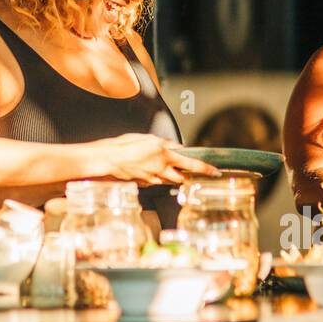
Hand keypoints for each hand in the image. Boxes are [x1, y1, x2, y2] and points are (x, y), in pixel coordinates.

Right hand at [101, 134, 219, 185]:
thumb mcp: (147, 138)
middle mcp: (161, 168)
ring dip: (168, 176)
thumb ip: (164, 144)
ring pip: (167, 180)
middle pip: (181, 177)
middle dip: (184, 175)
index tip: (215, 172)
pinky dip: (154, 177)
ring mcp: (152, 178)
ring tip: (159, 167)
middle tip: (186, 172)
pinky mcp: (143, 184)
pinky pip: (153, 182)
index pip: (191, 164)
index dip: (205, 169)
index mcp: (165, 154)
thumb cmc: (124, 145)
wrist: (107, 159)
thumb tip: (176, 147)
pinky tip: (145, 169)